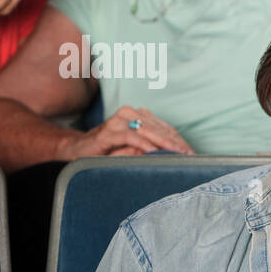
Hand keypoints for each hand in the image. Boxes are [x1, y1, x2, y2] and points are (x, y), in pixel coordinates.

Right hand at [66, 106, 195, 159]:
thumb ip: (152, 147)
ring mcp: (119, 120)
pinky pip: (131, 137)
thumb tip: (176, 154)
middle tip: (191, 157)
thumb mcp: (134, 149)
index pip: (166, 129)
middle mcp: (131, 114)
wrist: (77, 149)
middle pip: (161, 130)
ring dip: (165, 144)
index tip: (193, 155)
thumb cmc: (108, 150)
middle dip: (177, 144)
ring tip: (178, 155)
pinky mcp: (108, 131)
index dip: (181, 142)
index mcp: (140, 116)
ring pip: (149, 131)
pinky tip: (155, 153)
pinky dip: (144, 145)